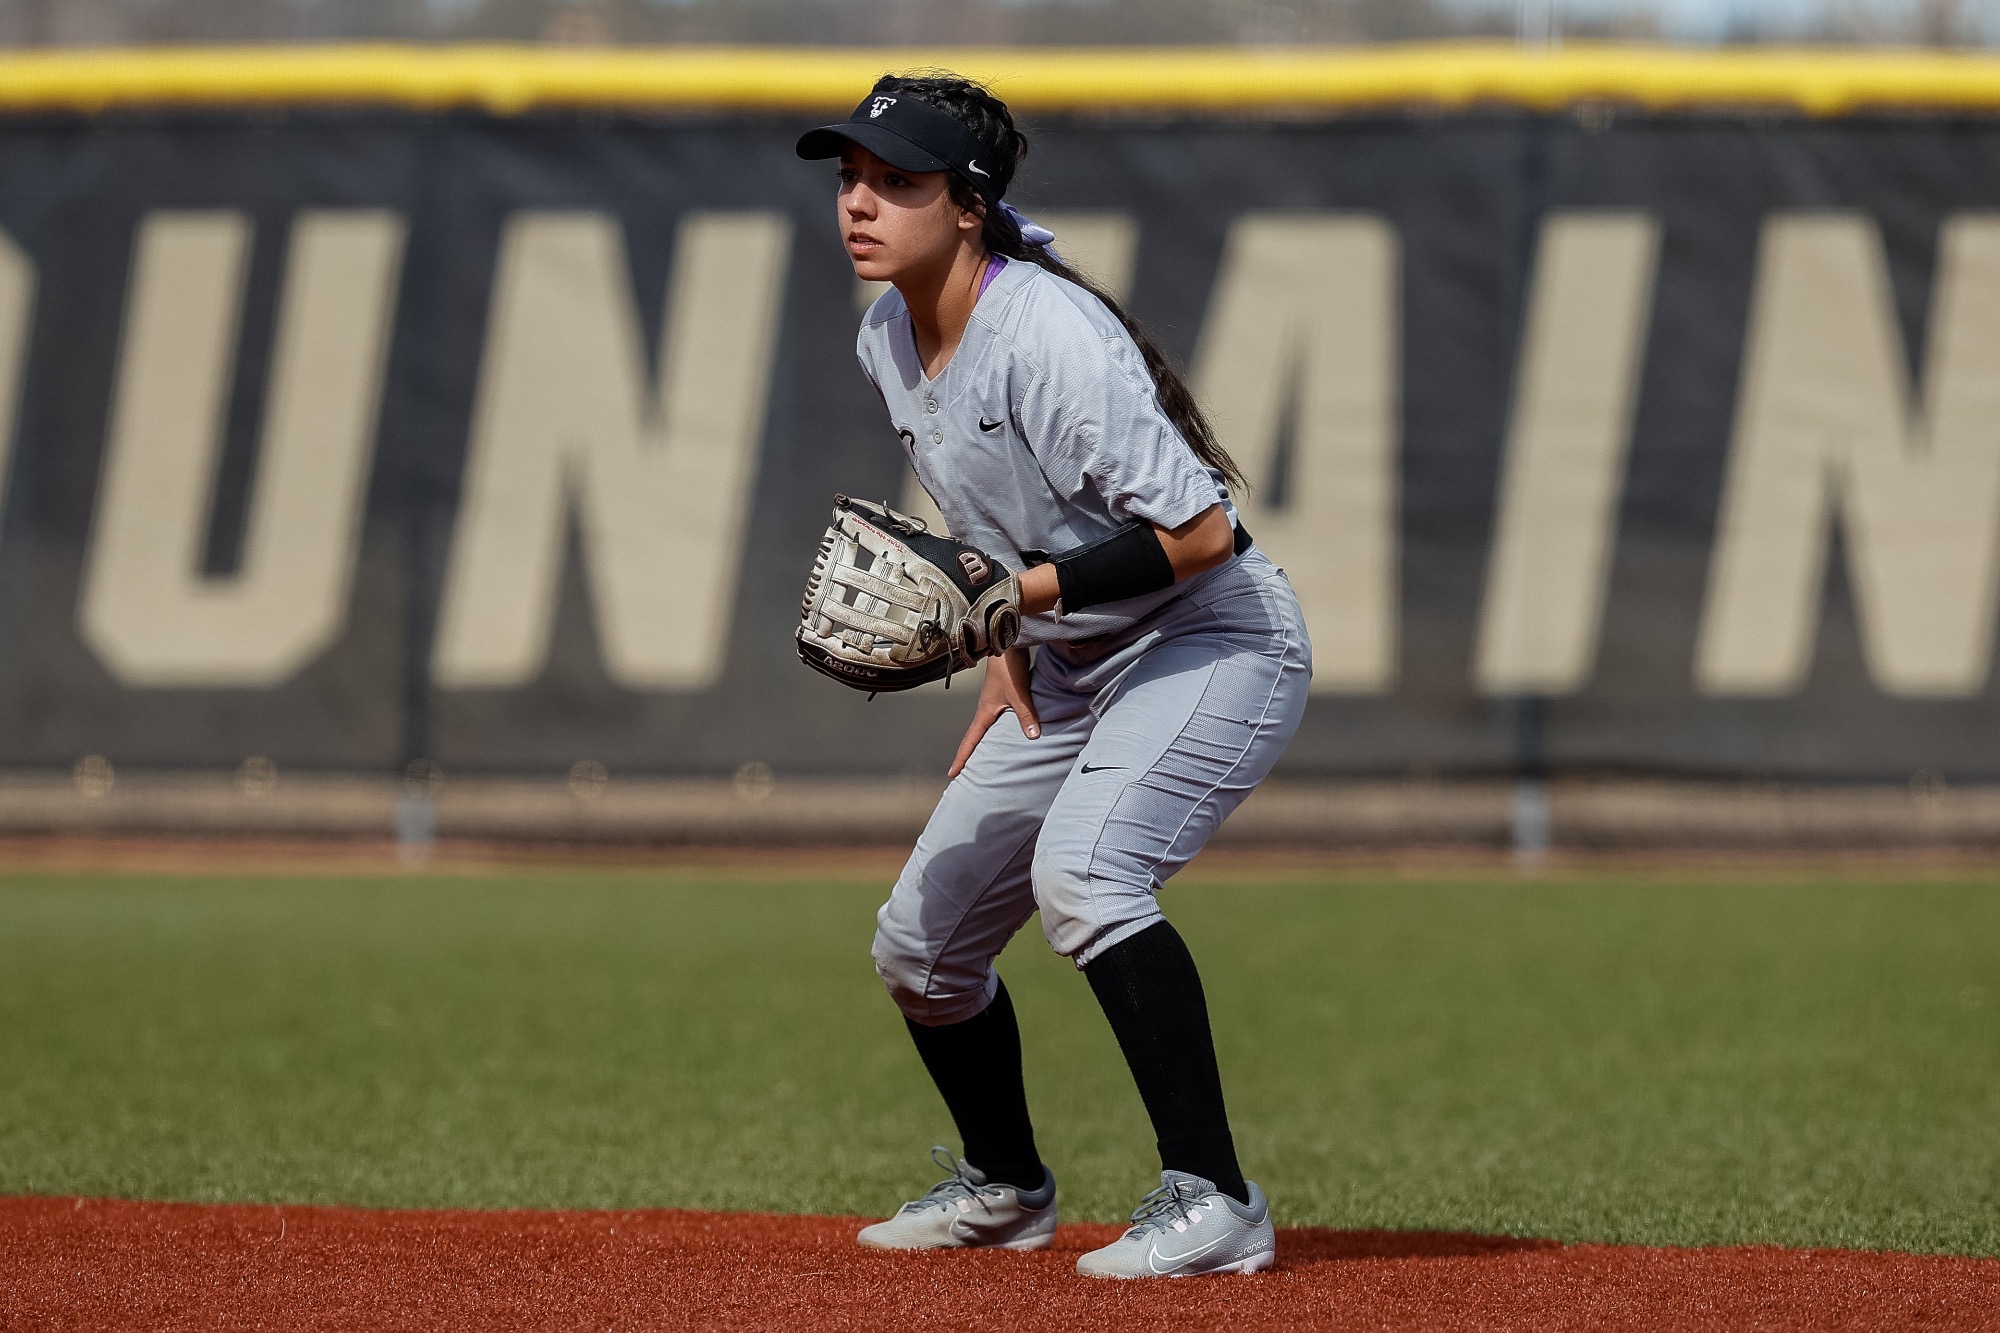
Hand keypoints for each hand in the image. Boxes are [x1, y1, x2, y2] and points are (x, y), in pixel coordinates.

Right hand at [948, 647, 1039, 777]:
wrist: (1008, 642)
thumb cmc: (1008, 667)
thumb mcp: (1018, 693)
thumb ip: (1026, 714)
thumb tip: (1033, 736)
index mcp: (984, 712)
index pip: (970, 741)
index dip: (961, 758)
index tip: (953, 774)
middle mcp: (986, 709)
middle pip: (976, 737)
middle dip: (970, 754)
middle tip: (967, 772)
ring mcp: (994, 702)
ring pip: (988, 728)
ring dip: (985, 742)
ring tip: (989, 758)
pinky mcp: (1003, 695)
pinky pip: (999, 718)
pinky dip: (1001, 730)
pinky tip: (1010, 733)